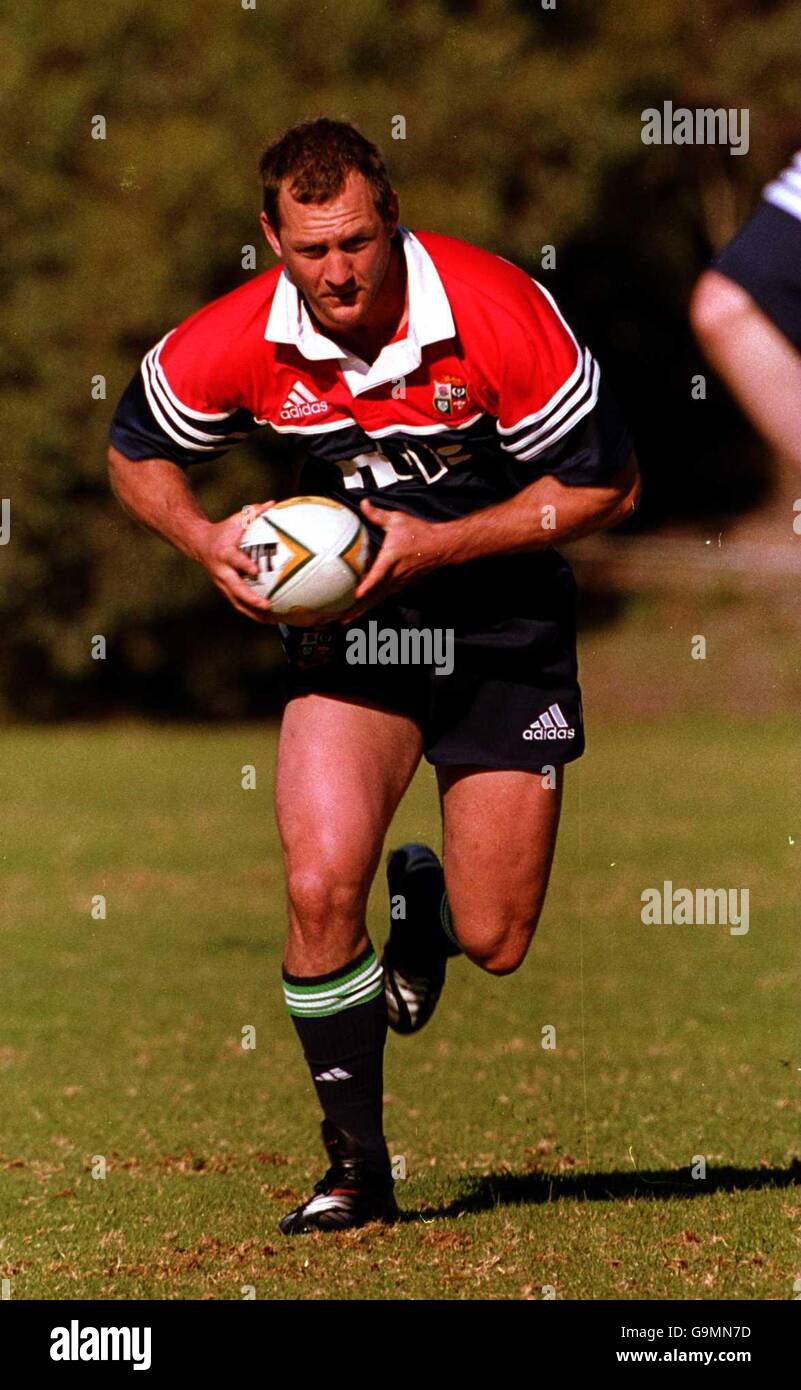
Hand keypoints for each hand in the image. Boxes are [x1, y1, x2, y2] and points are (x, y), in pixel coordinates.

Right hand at [195, 501, 282, 623]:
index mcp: (224, 554)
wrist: (199, 544)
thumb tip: (272, 503)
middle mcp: (222, 572)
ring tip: (272, 620)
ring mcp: (223, 584)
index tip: (254, 570)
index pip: (234, 560)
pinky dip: (254, 614)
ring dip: (254, 613)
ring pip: (238, 602)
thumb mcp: (236, 520)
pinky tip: (270, 620)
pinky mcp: (226, 591)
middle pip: (236, 589)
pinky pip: (240, 605)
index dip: (243, 565)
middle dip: (250, 599)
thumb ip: (253, 512)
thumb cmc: (223, 531)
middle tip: (267, 605)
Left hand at [340, 499, 451, 621]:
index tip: (356, 595)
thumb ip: (377, 515)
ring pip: (376, 600)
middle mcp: (394, 576)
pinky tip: (359, 610)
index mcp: (391, 560)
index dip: (368, 585)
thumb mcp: (397, 520)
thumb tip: (363, 503)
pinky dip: (369, 605)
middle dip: (355, 609)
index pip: (378, 575)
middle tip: (337, 619)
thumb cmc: (419, 532)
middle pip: (372, 596)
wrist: (441, 547)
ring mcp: (397, 583)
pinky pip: (382, 597)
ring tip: (343, 621)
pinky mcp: (400, 586)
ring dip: (360, 611)